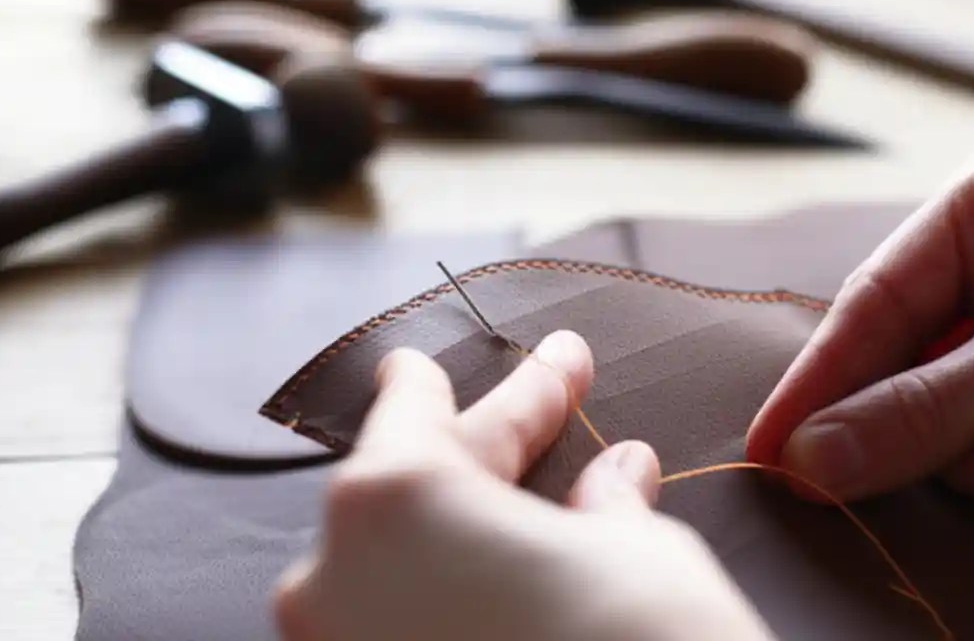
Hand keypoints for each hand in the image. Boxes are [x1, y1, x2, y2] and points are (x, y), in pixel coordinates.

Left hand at [276, 330, 771, 640]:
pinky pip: (402, 624)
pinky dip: (458, 596)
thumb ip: (608, 504)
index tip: (552, 359)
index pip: (425, 404)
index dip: (514, 384)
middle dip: (498, 440)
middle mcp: (334, 578)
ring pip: (403, 562)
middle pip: (415, 482)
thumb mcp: (640, 554)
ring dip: (473, 525)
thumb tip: (615, 476)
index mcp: (392, 500)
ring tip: (548, 498)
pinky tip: (518, 580)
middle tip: (559, 393)